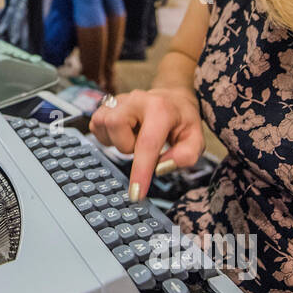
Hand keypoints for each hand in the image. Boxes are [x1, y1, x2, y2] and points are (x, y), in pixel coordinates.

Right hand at [90, 88, 204, 197]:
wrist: (171, 98)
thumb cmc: (181, 121)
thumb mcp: (196, 138)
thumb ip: (186, 156)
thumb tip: (159, 168)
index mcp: (161, 108)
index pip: (147, 142)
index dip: (140, 171)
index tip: (136, 194)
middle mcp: (136, 100)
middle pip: (115, 125)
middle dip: (126, 145)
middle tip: (142, 146)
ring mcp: (119, 100)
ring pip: (102, 125)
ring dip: (117, 141)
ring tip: (134, 138)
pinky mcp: (106, 106)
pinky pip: (96, 126)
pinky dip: (108, 137)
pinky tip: (124, 134)